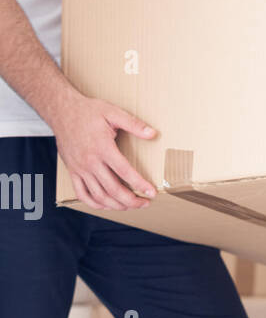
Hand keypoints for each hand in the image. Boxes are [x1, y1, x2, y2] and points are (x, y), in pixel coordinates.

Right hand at [53, 92, 159, 211]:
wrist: (61, 111)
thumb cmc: (88, 111)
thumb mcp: (112, 112)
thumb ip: (133, 124)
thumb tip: (153, 134)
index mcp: (103, 147)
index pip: (124, 172)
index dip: (140, 184)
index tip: (152, 193)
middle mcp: (90, 161)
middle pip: (113, 189)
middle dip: (131, 200)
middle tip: (145, 203)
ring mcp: (80, 168)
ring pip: (98, 196)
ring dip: (116, 205)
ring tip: (130, 206)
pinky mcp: (72, 171)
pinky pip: (82, 194)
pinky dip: (95, 204)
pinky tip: (107, 205)